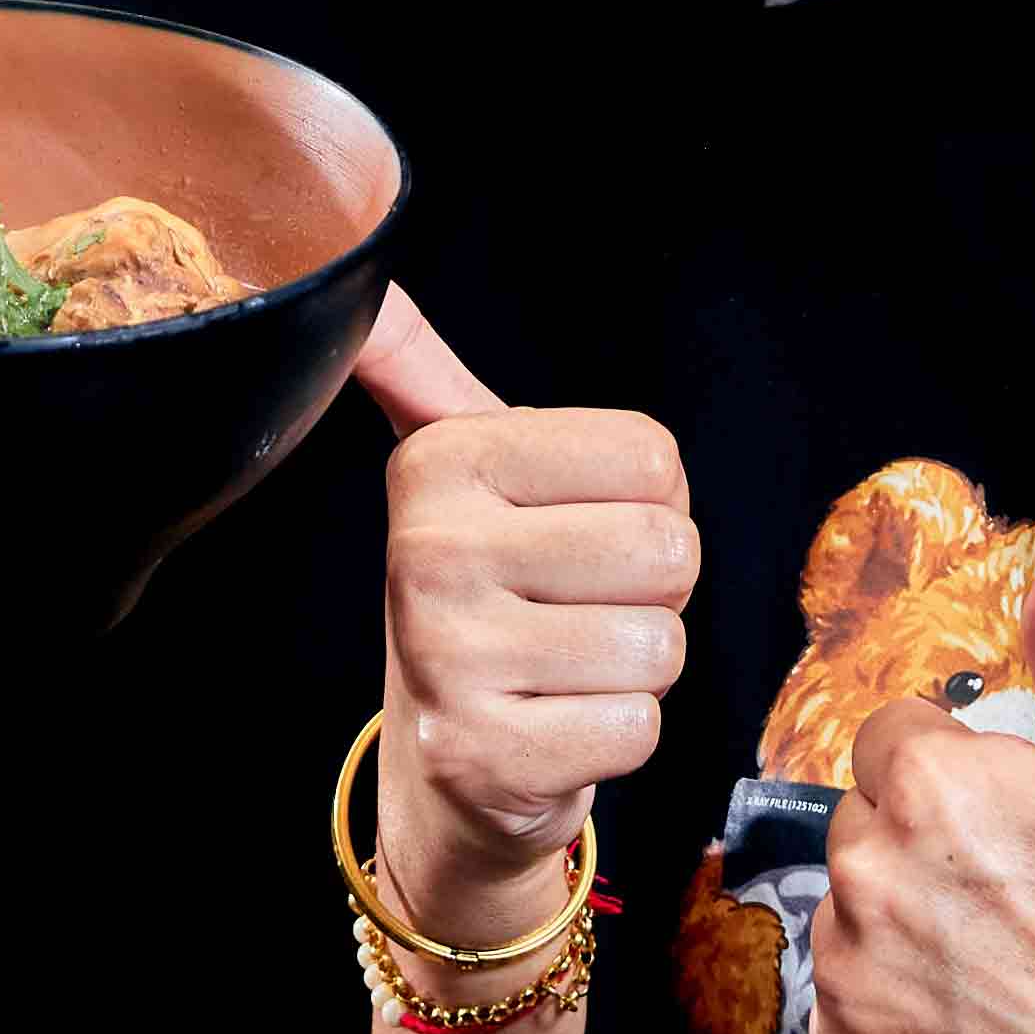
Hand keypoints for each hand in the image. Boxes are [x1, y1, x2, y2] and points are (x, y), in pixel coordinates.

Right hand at [360, 288, 698, 920]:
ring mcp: (451, 658)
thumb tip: (367, 271)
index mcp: (441, 461)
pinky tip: (557, 723)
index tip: (571, 530)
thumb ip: (420, 367)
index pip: (653, 458)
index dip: (642, 503)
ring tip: (565, 665)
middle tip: (575, 606)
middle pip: (667, 548)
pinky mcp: (486, 755)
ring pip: (659, 644)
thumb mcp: (456, 471)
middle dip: (650, 590)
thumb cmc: (486, 594)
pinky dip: (616, 733)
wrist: (449, 762)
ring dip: (634, 665)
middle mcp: (429, 550)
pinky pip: (637, 726)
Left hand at [809, 547, 1034, 1033]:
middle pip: (863, 828)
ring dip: (901, 938)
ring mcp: (850, 984)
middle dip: (923, 850)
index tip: (1018, 826)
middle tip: (1022, 906)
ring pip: (848, 924)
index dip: (959, 773)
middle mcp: (867, 877)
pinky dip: (893, 1031)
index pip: (892, 739)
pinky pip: (843, 1023)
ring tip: (1006, 975)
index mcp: (931, 786)